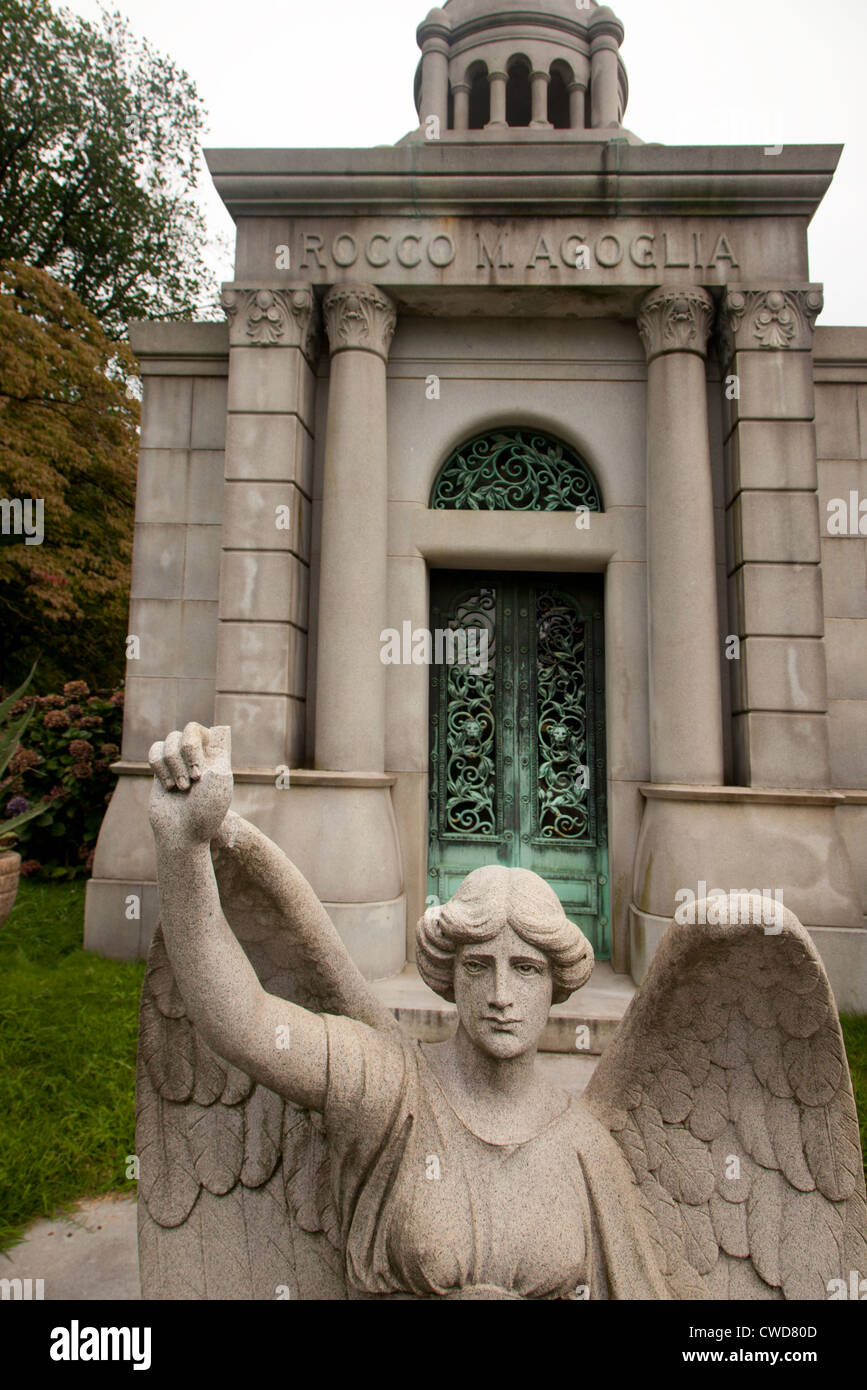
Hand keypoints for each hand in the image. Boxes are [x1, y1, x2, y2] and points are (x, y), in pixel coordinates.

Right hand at [148, 723, 232, 847]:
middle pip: (189, 730)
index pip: (211, 730)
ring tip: (180, 788)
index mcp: (218, 757)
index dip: (200, 742)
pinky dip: (159, 766)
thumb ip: (217, 753)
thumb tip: (214, 734)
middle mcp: (199, 756)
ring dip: (173, 763)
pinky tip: (167, 786)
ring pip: (170, 739)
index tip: (200, 769)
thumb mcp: (220, 781)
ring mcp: (180, 761)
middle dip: (187, 753)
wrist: (181, 834)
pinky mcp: (161, 769)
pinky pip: (155, 750)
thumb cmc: (204, 812)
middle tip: (194, 780)